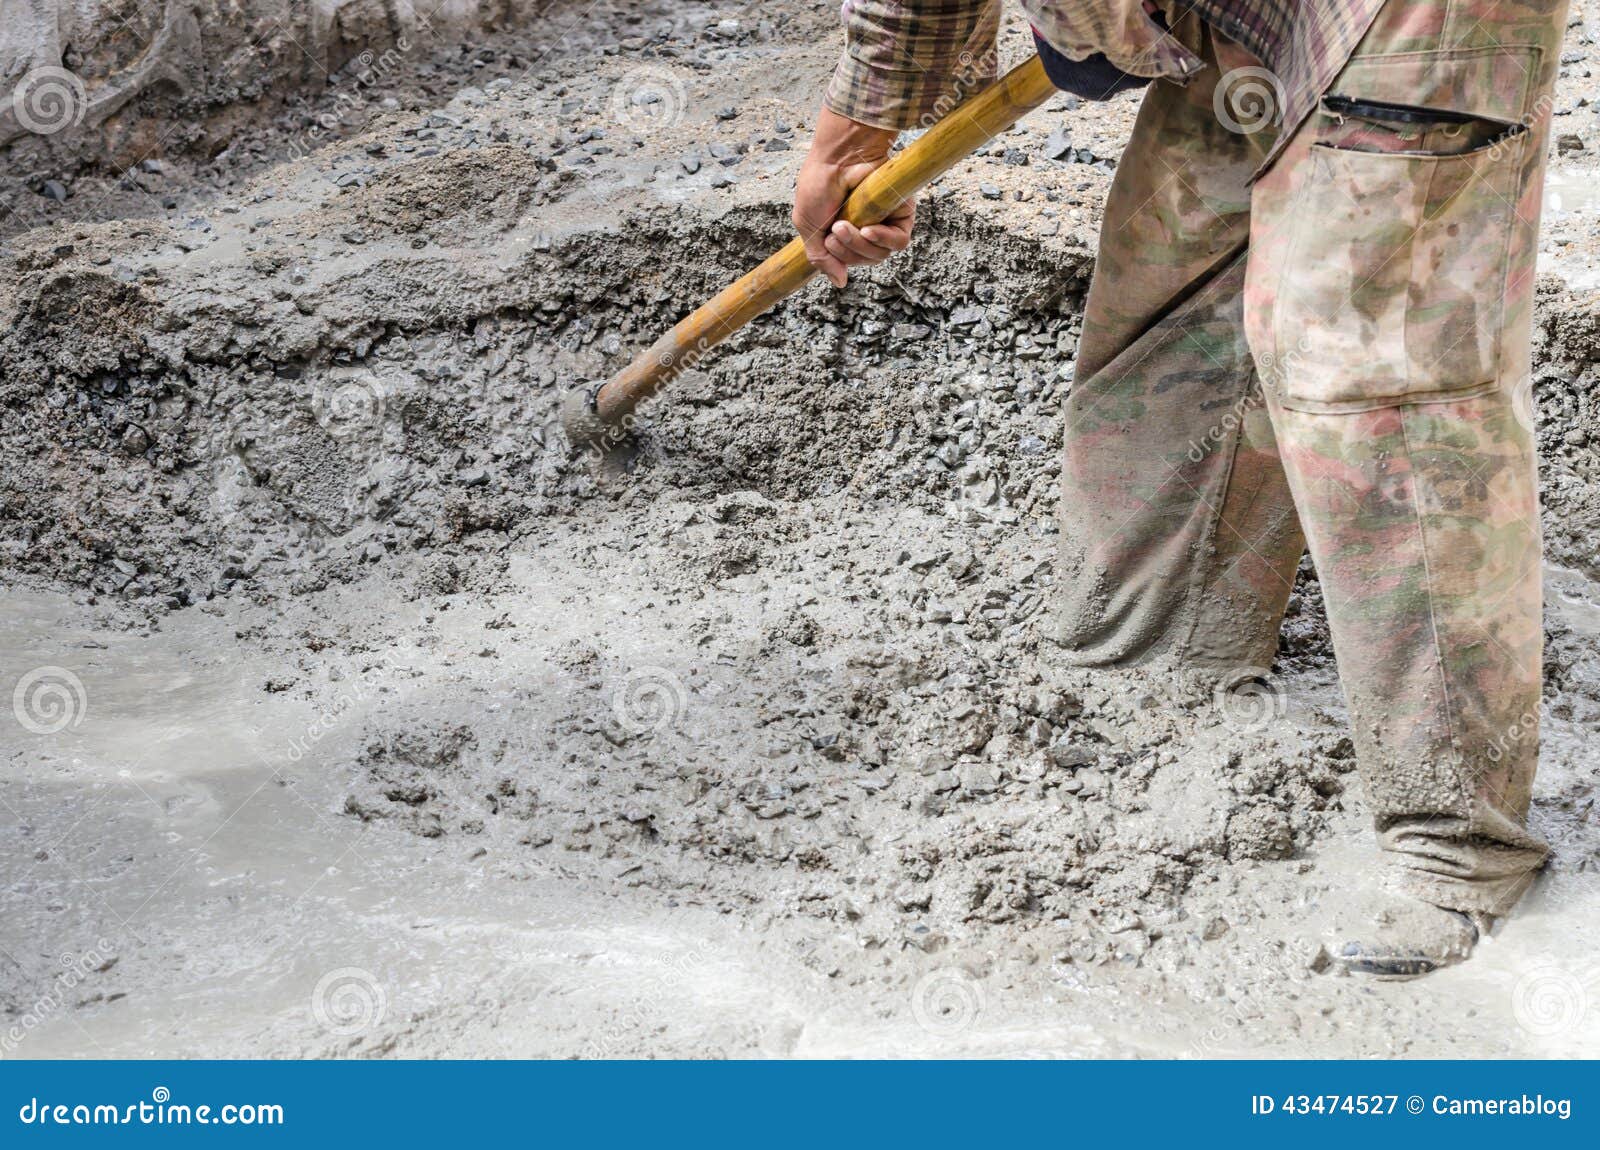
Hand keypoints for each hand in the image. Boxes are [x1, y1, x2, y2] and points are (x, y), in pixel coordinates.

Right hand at [792, 107, 911, 286]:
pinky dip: (883, 240)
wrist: (837, 156)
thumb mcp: (808, 226)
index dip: (839, 259)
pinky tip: (869, 229)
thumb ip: (821, 258)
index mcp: (847, 232)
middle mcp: (868, 228)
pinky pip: (899, 241)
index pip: (850, 262)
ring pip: (881, 255)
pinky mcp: (903, 212)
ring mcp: (887, 221)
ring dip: (860, 245)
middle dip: (847, 251)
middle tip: (835, 230)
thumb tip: (840, 283)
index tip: (827, 241)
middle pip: (867, 261)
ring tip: (845, 225)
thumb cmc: (819, 183)